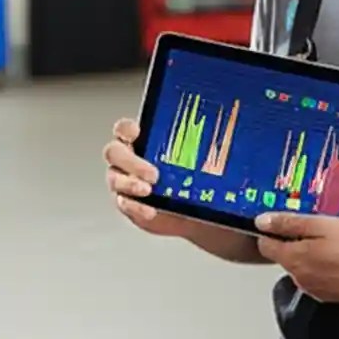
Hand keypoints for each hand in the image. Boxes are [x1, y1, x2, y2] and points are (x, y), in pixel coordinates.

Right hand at [103, 118, 201, 237]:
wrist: (192, 209)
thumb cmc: (191, 177)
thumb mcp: (195, 157)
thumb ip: (197, 144)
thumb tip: (223, 132)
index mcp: (140, 140)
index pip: (124, 128)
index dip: (126, 129)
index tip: (137, 133)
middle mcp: (127, 158)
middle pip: (114, 152)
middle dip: (132, 162)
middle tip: (153, 174)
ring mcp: (124, 181)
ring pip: (115, 178)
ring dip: (130, 184)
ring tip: (148, 191)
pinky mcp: (127, 203)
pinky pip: (124, 203)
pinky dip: (136, 207)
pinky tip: (150, 210)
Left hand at [255, 213, 338, 309]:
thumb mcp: (323, 225)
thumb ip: (290, 223)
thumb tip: (263, 221)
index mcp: (294, 259)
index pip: (265, 245)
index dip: (270, 230)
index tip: (280, 219)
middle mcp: (300, 278)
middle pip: (285, 255)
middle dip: (295, 239)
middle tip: (318, 225)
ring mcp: (315, 289)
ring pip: (303, 265)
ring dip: (311, 252)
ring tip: (335, 240)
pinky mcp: (330, 295)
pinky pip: (318, 276)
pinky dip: (324, 265)